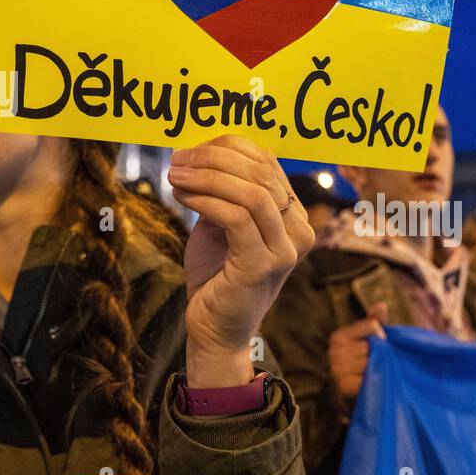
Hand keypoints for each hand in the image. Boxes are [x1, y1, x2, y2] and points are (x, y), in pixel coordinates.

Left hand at [168, 136, 315, 387]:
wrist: (214, 328)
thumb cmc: (216, 275)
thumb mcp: (221, 224)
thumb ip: (223, 193)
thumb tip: (200, 152)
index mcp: (293, 216)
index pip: (267, 163)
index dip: (228, 147)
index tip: (191, 149)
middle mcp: (299, 230)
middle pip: (261, 173)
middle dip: (214, 158)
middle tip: (178, 159)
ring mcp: (285, 250)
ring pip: (253, 193)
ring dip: (208, 178)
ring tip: (176, 176)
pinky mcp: (263, 265)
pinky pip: (237, 218)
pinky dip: (206, 200)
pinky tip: (182, 197)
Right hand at [328, 302, 388, 402]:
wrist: (353, 397)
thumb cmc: (363, 363)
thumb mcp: (368, 340)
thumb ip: (374, 322)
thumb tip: (382, 304)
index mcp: (339, 337)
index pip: (372, 326)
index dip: (382, 336)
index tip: (382, 345)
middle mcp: (335, 352)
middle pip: (373, 345)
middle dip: (381, 354)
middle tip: (377, 363)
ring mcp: (338, 369)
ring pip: (373, 361)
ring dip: (380, 368)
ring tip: (374, 373)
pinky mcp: (344, 386)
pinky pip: (370, 377)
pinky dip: (376, 380)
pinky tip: (372, 383)